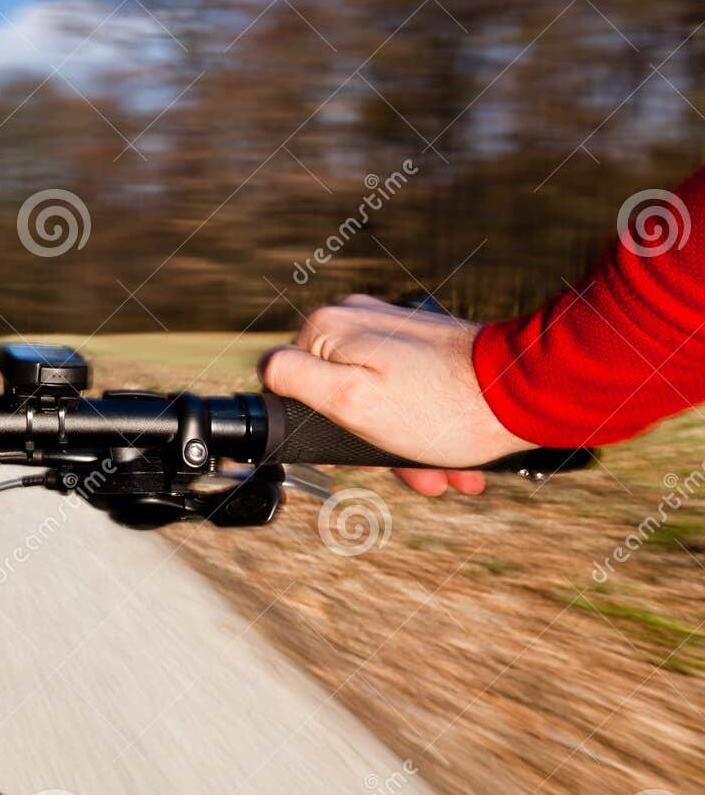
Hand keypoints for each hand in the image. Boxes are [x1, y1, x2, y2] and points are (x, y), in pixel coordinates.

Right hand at [259, 295, 533, 495]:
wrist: (527, 392)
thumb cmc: (441, 408)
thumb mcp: (350, 400)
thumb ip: (295, 379)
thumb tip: (266, 370)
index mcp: (328, 329)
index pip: (287, 384)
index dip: (316, 427)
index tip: (355, 449)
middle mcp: (356, 318)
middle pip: (337, 395)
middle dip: (369, 443)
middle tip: (412, 476)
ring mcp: (392, 329)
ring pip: (376, 399)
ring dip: (402, 444)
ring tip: (441, 476)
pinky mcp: (424, 342)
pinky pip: (408, 392)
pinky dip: (423, 426)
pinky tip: (451, 459)